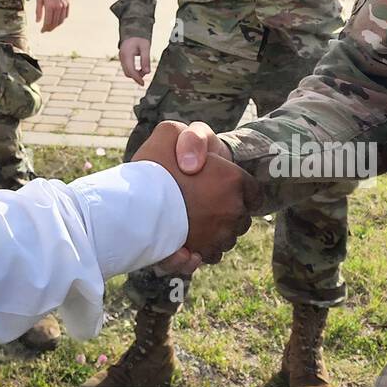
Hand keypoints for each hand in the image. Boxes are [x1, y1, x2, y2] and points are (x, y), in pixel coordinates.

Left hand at [36, 0, 68, 31]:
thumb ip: (38, 11)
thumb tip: (38, 22)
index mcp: (50, 6)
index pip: (48, 22)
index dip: (45, 28)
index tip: (42, 31)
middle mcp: (58, 7)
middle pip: (55, 23)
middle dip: (50, 28)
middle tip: (46, 30)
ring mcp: (64, 5)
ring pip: (61, 20)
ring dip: (56, 25)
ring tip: (51, 26)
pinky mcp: (68, 3)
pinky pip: (66, 15)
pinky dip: (62, 19)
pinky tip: (58, 20)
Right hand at [119, 37, 151, 84]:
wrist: (132, 32)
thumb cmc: (139, 38)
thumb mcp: (145, 47)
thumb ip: (146, 59)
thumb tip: (148, 72)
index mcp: (127, 54)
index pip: (130, 70)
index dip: (137, 78)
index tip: (143, 84)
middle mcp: (122, 57)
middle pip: (128, 73)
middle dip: (137, 76)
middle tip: (145, 73)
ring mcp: (121, 58)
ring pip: (127, 71)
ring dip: (135, 74)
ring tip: (144, 69)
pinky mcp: (123, 59)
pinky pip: (127, 68)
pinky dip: (133, 70)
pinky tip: (140, 68)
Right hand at [132, 120, 256, 270]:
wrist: (132, 204)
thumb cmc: (150, 165)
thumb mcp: (170, 132)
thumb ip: (192, 137)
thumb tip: (196, 163)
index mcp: (233, 179)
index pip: (254, 191)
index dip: (241, 190)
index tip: (223, 189)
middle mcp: (233, 209)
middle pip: (242, 217)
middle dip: (228, 212)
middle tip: (203, 204)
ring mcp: (220, 235)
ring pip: (228, 237)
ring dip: (216, 232)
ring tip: (193, 222)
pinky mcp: (204, 253)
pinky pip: (213, 255)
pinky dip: (204, 250)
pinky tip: (189, 243)